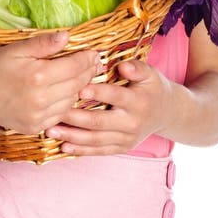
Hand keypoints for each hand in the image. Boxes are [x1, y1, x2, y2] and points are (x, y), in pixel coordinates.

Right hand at [0, 30, 103, 135]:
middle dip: (88, 72)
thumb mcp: (16, 49)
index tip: (95, 53)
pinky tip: (64, 93)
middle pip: (77, 84)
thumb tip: (68, 36)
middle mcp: (41, 99)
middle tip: (95, 63)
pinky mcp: (34, 127)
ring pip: (71, 101)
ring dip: (79, 89)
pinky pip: (59, 115)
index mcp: (38, 76)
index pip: (75, 66)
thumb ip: (43, 44)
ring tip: (82, 77)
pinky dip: (66, 104)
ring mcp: (38, 116)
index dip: (88, 59)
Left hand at [45, 59, 172, 155]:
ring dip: (71, 136)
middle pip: (99, 122)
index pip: (115, 97)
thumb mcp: (149, 74)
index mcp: (138, 102)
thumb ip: (136, 68)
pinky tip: (63, 146)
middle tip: (53, 113)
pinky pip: (99, 151)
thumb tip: (123, 66)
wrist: (166, 113)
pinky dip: (80, 150)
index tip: (77, 88)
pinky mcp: (121, 148)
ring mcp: (126, 139)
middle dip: (75, 118)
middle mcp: (132, 123)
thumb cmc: (152, 88)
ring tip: (50, 130)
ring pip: (95, 140)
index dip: (97, 93)